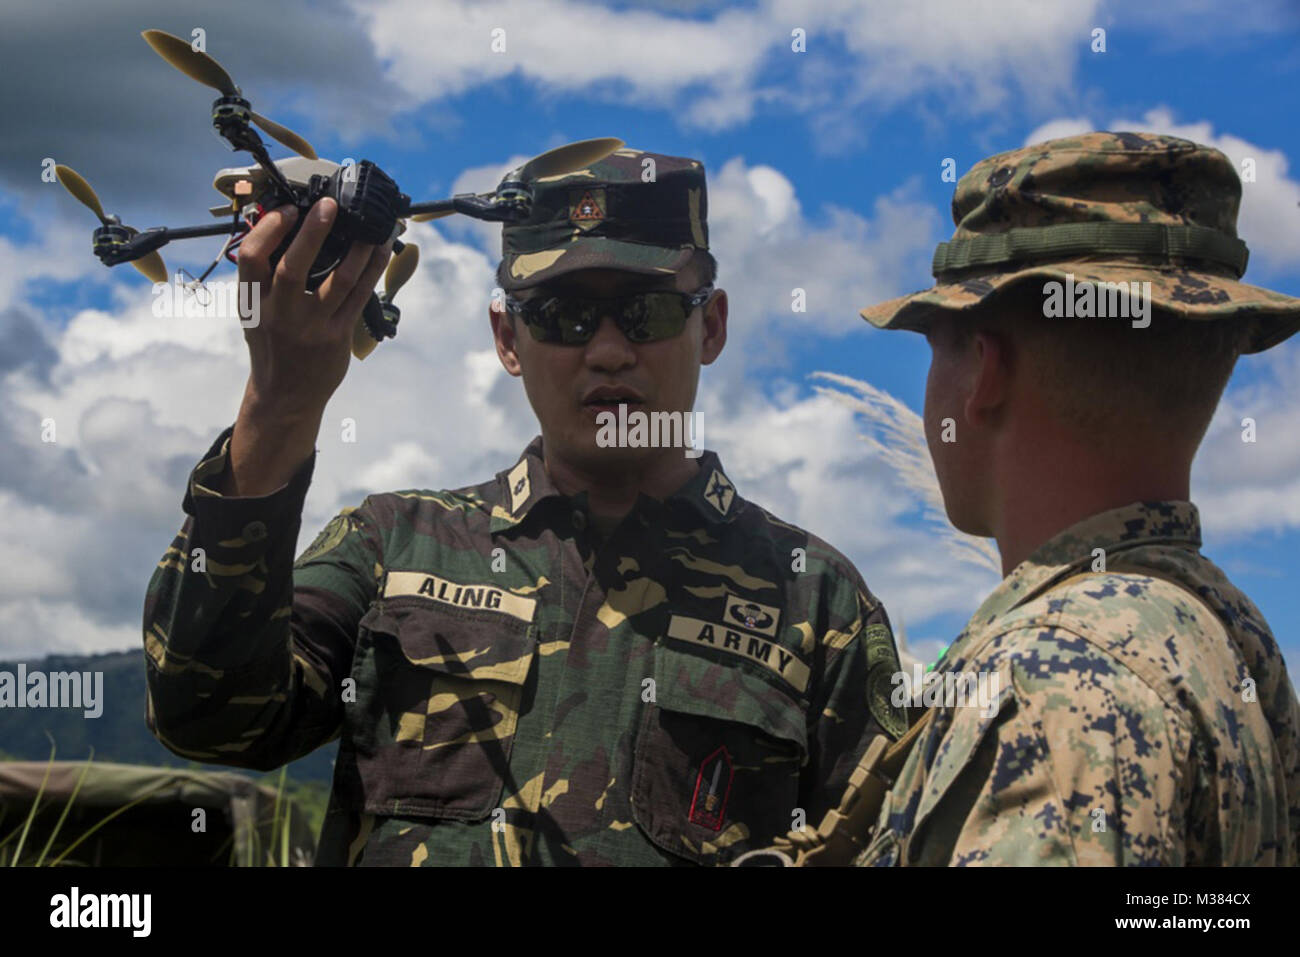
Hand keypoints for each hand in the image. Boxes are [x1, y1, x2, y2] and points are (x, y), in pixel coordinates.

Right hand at [222, 198, 392, 496]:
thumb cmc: (271, 344)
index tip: (287, 210)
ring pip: (338, 280)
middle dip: (312, 232)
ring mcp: (310, 327)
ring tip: (369, 226)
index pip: (250, 258)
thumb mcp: (256, 311)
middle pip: (293, 266)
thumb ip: (264, 276)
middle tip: (328, 205)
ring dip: (357, 249)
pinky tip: (380, 250)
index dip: (267, 230)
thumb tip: (284, 227)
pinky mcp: (336, 337)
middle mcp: (279, 314)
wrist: (285, 395)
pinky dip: (371, 269)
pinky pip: (359, 297)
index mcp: (253, 302)